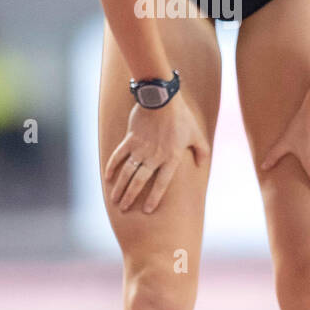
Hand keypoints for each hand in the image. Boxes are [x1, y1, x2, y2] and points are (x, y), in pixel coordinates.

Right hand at [104, 94, 209, 213]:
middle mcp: (154, 157)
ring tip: (114, 199)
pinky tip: (107, 177)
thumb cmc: (181, 117)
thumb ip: (202, 151)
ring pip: (127, 172)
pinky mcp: (130, 139)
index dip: (154, 198)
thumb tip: (201, 164)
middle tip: (124, 208)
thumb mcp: (197, 135)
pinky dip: (112, 166)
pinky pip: (118, 156)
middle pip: (139, 181)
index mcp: (171, 158)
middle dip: (131, 196)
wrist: (162, 99)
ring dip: (120, 186)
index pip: (162, 183)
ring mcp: (140, 148)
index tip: (147, 210)